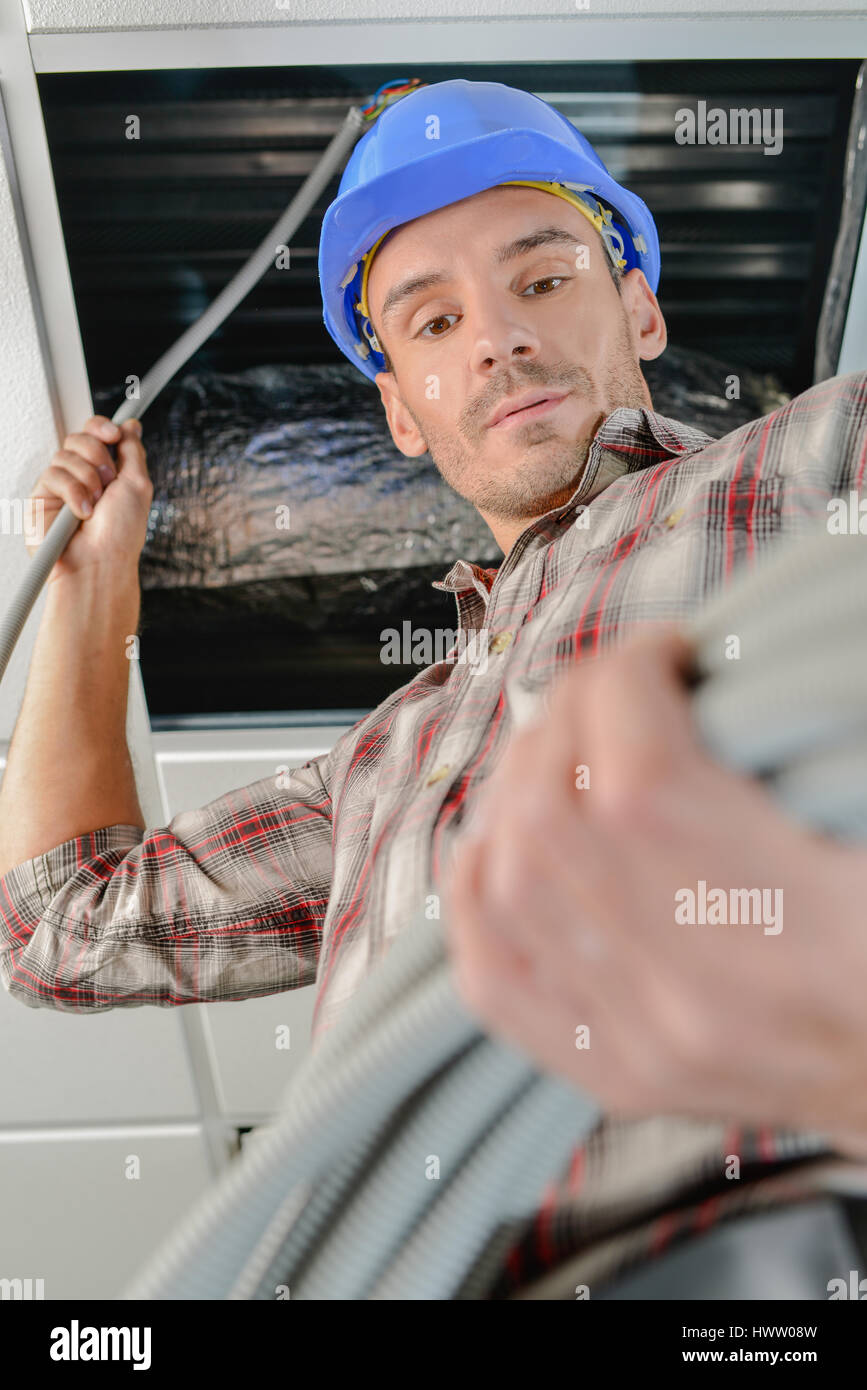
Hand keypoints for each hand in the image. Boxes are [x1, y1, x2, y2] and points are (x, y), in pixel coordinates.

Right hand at [26, 415, 152, 581]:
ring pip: (65, 455)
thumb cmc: (120, 534)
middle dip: (97, 455)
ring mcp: (60, 487)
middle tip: (108, 481)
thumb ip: (132, 451)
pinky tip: (81, 513)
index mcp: (105, 472)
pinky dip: (73, 493)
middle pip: (78, 437)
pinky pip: (52, 474)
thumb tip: (130, 426)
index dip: (101, 427)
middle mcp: (82, 476)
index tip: (114, 435)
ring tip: (95, 505)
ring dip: (88, 479)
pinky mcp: (41, 497)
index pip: (94, 433)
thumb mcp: (138, 486)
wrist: (99, 563)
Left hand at [441, 626, 866, 1157]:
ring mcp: (644, 1042)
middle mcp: (702, 997)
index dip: (626, 685)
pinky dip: (477, 886)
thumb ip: (797, 750)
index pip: (637, 780)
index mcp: (800, 930)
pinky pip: (490, 974)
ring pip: (508, 883)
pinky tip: (505, 837)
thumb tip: (691, 668)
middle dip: (567, 718)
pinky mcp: (613, 1070)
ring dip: (518, 785)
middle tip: (612, 689)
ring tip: (566, 747)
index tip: (661, 654)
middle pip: (553, 820)